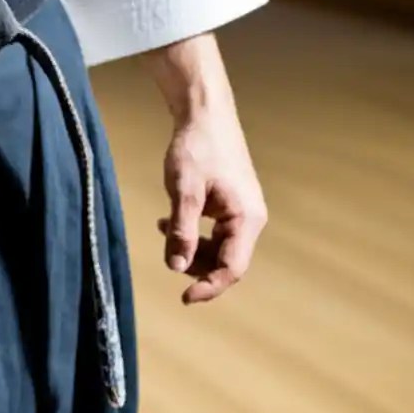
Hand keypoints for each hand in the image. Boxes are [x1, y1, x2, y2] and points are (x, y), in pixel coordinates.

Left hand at [159, 110, 266, 303]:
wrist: (205, 114)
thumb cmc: (197, 147)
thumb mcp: (184, 190)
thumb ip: (182, 231)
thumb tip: (176, 268)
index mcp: (247, 218)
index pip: (232, 268)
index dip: (209, 287)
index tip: (184, 298)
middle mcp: (249, 218)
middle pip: (224, 260)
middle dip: (194, 264)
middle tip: (167, 252)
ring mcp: (241, 211)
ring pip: (216, 247)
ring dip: (189, 247)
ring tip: (164, 228)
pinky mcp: (229, 204)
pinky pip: (212, 231)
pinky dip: (191, 232)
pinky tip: (168, 220)